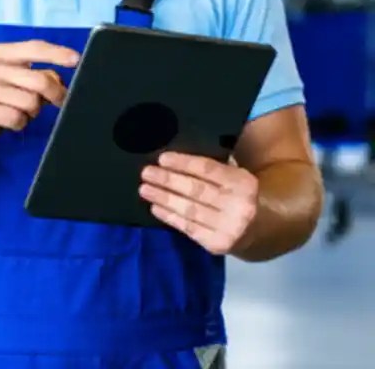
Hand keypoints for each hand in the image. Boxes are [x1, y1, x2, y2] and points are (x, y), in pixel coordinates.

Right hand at [0, 40, 79, 153]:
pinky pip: (16, 118)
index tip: (77, 60)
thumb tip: (61, 81)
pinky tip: (9, 122)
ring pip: (30, 102)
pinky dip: (19, 124)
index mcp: (0, 54)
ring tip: (20, 112)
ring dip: (32, 113)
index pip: (35, 47)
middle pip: (39, 79)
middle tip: (59, 103)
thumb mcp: (16, 84)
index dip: (58, 53)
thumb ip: (39, 78)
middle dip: (55, 95)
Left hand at [140, 152, 258, 254]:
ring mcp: (229, 227)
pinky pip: (188, 228)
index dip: (184, 163)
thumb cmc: (236, 196)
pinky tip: (155, 208)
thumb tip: (173, 160)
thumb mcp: (233, 177)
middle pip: (197, 190)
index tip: (162, 158)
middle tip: (146, 173)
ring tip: (145, 189)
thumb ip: (212, 169)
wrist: (258, 230)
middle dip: (168, 180)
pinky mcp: (217, 243)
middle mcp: (239, 205)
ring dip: (164, 198)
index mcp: (243, 182)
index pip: (209, 169)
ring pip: (189, 210)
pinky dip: (169, 217)